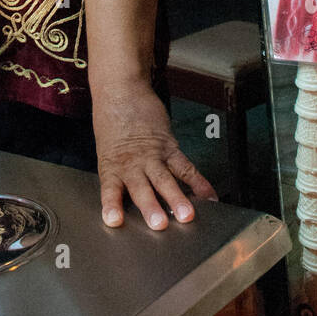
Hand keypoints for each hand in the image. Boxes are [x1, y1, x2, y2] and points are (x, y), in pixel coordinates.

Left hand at [93, 81, 217, 229]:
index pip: (110, 189)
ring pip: (166, 179)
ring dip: (177, 198)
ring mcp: (152, 155)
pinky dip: (199, 182)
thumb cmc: (111, 123)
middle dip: (151, 207)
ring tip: (187, 215)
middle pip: (142, 188)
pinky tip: (209, 196)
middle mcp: (132, 164)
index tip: (113, 220)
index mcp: (112, 167)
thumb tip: (128, 204)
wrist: (121, 91)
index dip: (111, 205)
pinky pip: (186, 167)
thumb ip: (119, 176)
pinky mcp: (169, 145)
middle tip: (159, 224)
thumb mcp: (107, 152)